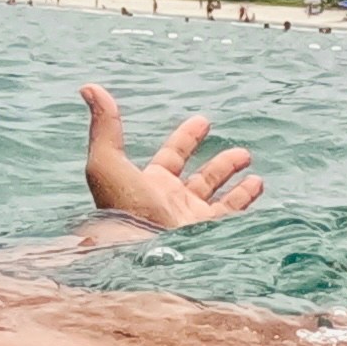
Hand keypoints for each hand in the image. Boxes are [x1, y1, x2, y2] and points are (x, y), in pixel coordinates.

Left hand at [77, 83, 261, 225]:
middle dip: (219, 164)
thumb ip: (104, 127)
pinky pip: (232, 214)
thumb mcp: (106, 164)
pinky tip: (257, 184)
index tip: (203, 121)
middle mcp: (171, 203)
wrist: (143, 257)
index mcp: (148, 185)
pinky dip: (245, 197)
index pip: (171, 157)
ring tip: (249, 160)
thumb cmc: (124, 212)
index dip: (186, 138)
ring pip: (218, 195)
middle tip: (240, 152)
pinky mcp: (209, 235)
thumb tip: (89, 88)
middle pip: (200, 178)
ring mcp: (191, 221)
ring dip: (233, 176)